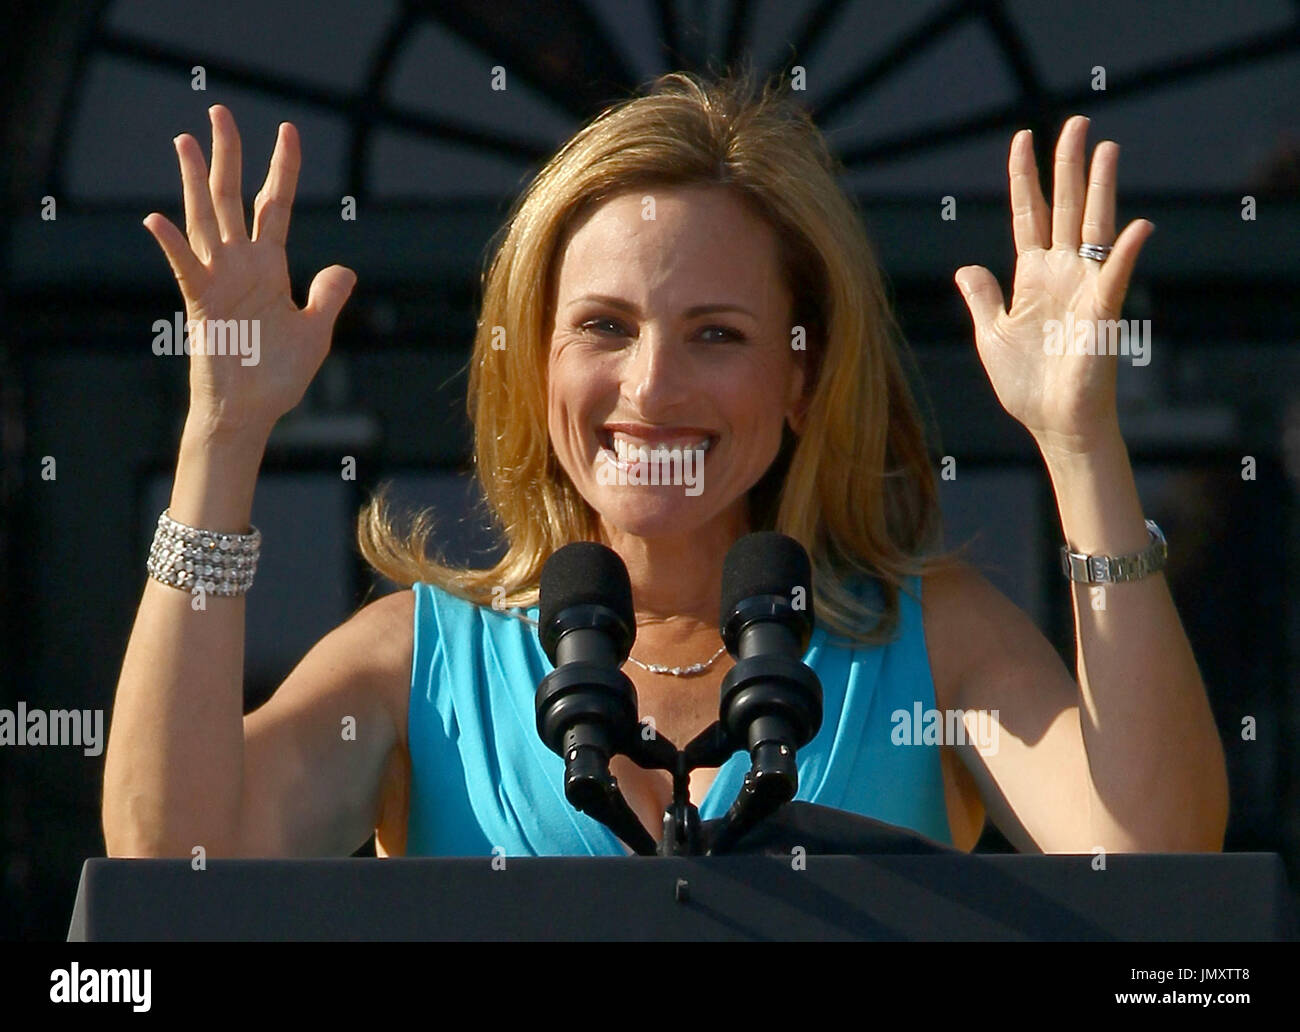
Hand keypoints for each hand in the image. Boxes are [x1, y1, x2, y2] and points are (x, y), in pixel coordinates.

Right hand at [144, 105, 355, 437]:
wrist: (251, 412)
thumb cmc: (278, 377)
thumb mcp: (315, 333)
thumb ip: (327, 297)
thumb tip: (344, 267)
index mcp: (270, 268)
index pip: (276, 206)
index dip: (283, 169)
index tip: (289, 131)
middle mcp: (241, 266)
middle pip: (233, 198)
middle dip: (228, 155)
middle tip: (219, 111)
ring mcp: (218, 281)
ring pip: (205, 220)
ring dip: (194, 181)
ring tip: (184, 140)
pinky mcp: (202, 305)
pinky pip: (186, 269)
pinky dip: (173, 246)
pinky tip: (158, 218)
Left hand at [954, 115, 1153, 456]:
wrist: (1054, 422)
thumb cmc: (1026, 384)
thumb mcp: (992, 335)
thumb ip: (982, 298)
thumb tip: (966, 266)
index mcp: (1031, 276)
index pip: (1027, 214)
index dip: (1024, 177)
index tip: (1022, 138)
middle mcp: (1060, 273)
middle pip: (1064, 207)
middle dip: (1068, 165)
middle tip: (1077, 122)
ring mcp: (1084, 288)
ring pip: (1092, 226)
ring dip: (1100, 189)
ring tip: (1106, 148)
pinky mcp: (1102, 312)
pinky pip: (1114, 276)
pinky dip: (1124, 252)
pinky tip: (1136, 226)